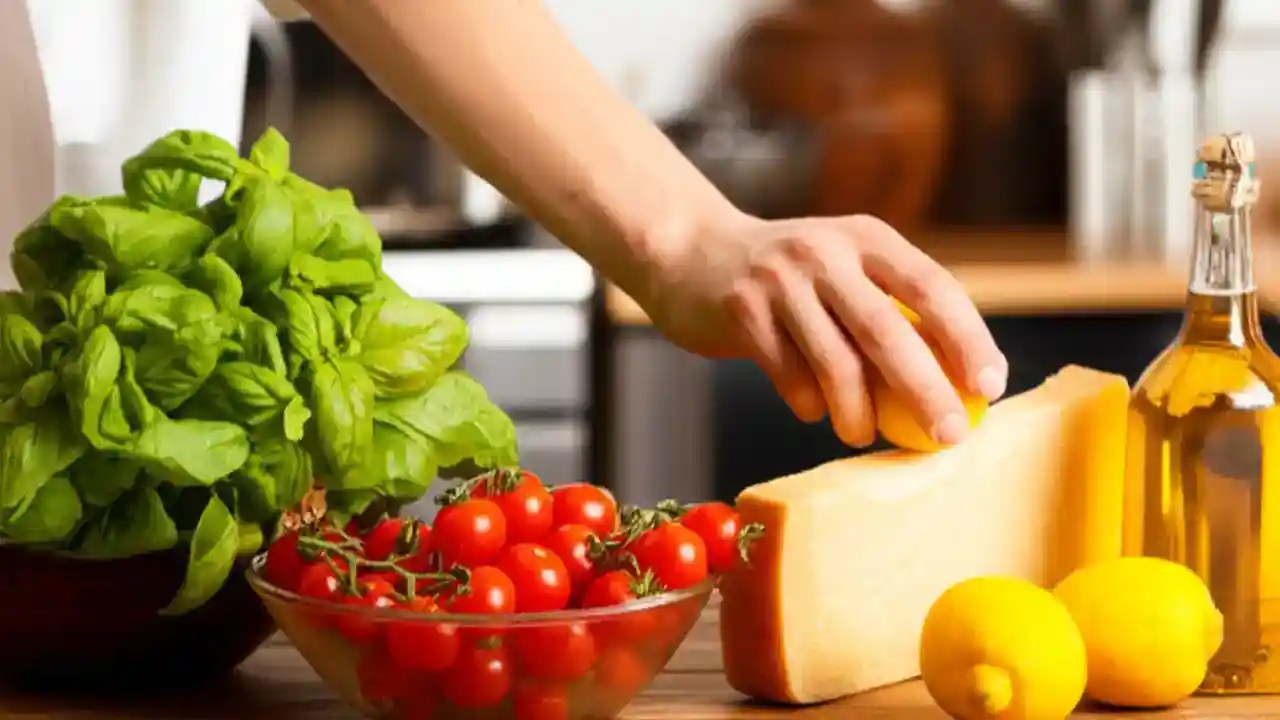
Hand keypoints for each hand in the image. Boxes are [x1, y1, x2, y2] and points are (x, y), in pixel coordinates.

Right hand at [637, 210, 1007, 446]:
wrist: (690, 253)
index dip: (968, 339)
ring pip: (835, 363)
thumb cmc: (787, 279)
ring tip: (863, 434)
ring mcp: (780, 279)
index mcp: (867, 237)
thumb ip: (888, 312)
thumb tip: (955, 388)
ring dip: (858, 413)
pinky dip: (809, 405)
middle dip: (926, 390)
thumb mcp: (841, 270)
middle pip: (888, 330)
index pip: (932, 287)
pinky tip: (812, 408)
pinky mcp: (742, 310)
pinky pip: (789, 377)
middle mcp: (825, 251)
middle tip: (949, 435)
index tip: (989, 387)